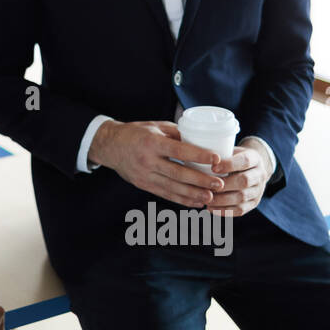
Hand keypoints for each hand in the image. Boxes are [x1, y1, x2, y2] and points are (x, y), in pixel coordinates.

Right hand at [88, 120, 223, 206]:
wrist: (110, 145)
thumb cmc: (136, 133)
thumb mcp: (156, 126)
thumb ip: (178, 134)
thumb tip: (202, 140)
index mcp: (152, 142)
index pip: (179, 150)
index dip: (199, 155)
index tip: (216, 159)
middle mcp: (148, 160)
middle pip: (178, 173)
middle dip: (200, 180)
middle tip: (219, 184)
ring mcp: (144, 175)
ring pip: (173, 188)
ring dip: (193, 194)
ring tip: (211, 197)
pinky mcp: (143, 185)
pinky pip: (165, 194)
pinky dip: (181, 200)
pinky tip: (195, 203)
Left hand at [206, 141, 273, 215]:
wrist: (251, 168)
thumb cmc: (233, 157)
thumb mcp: (230, 150)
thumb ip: (220, 154)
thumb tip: (201, 160)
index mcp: (255, 158)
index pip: (244, 161)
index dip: (229, 165)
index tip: (213, 168)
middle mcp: (260, 175)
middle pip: (244, 181)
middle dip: (224, 186)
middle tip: (207, 188)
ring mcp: (258, 190)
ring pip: (242, 197)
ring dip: (222, 200)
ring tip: (206, 200)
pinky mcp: (254, 203)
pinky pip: (240, 210)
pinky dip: (224, 211)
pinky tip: (211, 209)